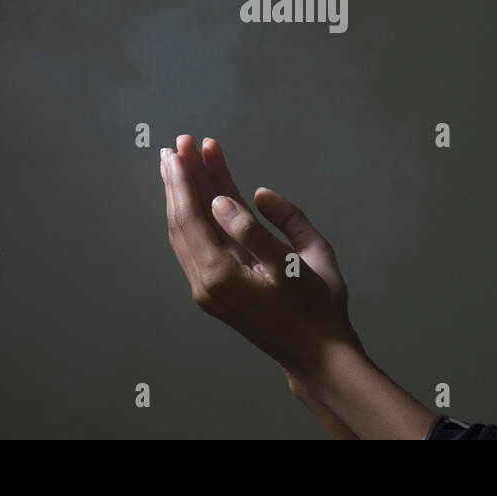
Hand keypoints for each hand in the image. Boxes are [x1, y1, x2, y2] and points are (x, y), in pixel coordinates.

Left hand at [161, 134, 362, 381]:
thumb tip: (236, 198)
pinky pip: (199, 243)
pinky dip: (198, 213)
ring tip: (183, 159)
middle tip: (178, 143)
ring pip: (188, 231)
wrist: (317, 353)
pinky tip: (202, 190)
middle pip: (183, 220)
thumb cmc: (318, 305)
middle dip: (181, 179)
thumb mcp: (300, 260)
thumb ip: (264, 228)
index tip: (183, 147)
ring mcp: (208, 288)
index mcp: (222, 275)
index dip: (188, 178)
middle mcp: (206, 283)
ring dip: (185, 193)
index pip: (193, 216)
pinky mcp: (216, 289)